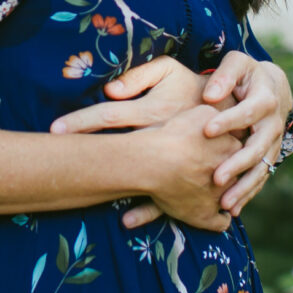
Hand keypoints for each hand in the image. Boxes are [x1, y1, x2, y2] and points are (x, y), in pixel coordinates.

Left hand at [51, 54, 239, 226]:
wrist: (236, 110)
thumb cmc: (195, 88)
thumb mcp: (169, 72)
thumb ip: (140, 76)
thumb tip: (110, 90)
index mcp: (153, 112)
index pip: (110, 115)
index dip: (82, 122)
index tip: (55, 129)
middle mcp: (161, 139)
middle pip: (118, 150)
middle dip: (88, 159)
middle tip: (56, 159)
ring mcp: (176, 164)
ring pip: (143, 183)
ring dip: (116, 191)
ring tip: (81, 196)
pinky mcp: (190, 181)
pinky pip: (166, 200)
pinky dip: (148, 211)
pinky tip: (127, 221)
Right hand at [133, 105, 239, 232]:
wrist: (153, 159)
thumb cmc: (174, 134)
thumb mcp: (202, 112)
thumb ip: (218, 115)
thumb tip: (224, 116)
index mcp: (234, 148)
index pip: (238, 151)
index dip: (225, 151)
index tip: (214, 151)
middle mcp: (232, 174)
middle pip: (235, 174)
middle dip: (227, 174)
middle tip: (212, 170)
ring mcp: (221, 197)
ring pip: (230, 197)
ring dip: (224, 197)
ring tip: (209, 193)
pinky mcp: (207, 216)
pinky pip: (221, 221)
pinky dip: (218, 219)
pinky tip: (212, 213)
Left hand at [204, 55, 292, 216]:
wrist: (272, 88)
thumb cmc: (246, 74)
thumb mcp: (237, 64)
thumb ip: (224, 75)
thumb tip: (210, 95)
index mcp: (265, 100)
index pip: (247, 112)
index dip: (228, 121)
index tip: (206, 130)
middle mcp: (273, 126)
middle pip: (256, 148)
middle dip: (237, 164)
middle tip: (216, 178)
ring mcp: (273, 145)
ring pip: (260, 169)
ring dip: (243, 187)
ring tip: (224, 204)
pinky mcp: (269, 158)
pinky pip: (260, 179)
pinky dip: (248, 194)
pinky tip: (233, 210)